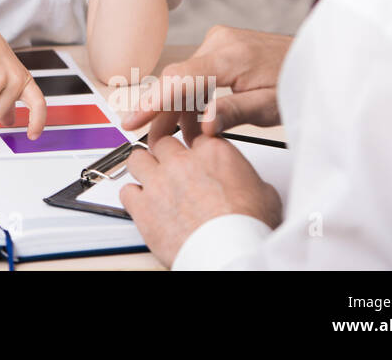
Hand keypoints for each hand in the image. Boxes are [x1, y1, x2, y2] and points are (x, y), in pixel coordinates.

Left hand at [119, 133, 283, 265]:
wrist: (230, 255)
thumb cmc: (248, 229)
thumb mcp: (264, 194)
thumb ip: (245, 178)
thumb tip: (249, 184)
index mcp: (213, 153)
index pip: (194, 136)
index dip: (193, 149)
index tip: (193, 157)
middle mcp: (182, 162)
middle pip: (162, 143)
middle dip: (165, 155)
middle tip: (169, 168)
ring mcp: (158, 182)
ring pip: (136, 159)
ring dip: (143, 169)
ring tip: (150, 181)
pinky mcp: (142, 206)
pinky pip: (126, 191)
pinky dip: (132, 197)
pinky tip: (142, 205)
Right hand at [122, 24, 290, 142]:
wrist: (320, 61)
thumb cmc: (298, 83)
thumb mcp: (271, 107)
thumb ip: (234, 113)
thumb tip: (204, 124)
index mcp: (230, 56)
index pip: (179, 79)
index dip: (152, 101)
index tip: (133, 120)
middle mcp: (219, 42)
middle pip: (177, 80)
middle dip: (162, 112)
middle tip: (151, 141)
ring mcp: (220, 42)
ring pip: (185, 78)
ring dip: (180, 108)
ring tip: (182, 140)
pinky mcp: (222, 46)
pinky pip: (197, 73)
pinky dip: (193, 97)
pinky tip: (197, 123)